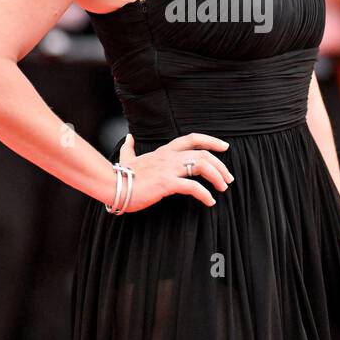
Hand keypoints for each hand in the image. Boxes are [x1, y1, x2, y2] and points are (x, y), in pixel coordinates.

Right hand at [111, 132, 233, 211]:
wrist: (111, 185)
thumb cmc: (121, 175)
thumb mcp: (127, 157)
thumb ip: (130, 148)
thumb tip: (129, 137)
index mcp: (164, 151)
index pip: (192, 139)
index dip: (211, 141)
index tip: (225, 147)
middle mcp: (169, 157)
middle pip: (203, 154)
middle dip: (220, 165)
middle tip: (228, 178)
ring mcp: (168, 169)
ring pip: (201, 165)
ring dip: (217, 176)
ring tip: (223, 188)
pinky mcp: (166, 183)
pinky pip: (192, 187)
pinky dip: (204, 194)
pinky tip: (209, 202)